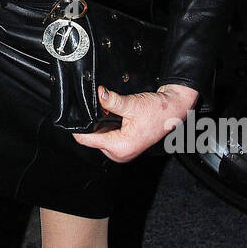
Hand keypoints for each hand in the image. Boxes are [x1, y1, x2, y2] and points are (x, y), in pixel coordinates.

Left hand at [73, 82, 197, 161]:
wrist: (173, 110)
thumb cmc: (158, 111)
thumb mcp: (133, 104)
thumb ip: (112, 100)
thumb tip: (97, 94)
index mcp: (120, 147)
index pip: (87, 140)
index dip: (78, 127)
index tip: (72, 116)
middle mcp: (120, 153)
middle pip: (92, 138)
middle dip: (92, 123)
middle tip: (98, 108)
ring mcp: (122, 151)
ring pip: (99, 136)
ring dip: (100, 124)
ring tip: (109, 112)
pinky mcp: (124, 146)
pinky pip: (107, 136)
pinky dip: (107, 126)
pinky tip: (112, 116)